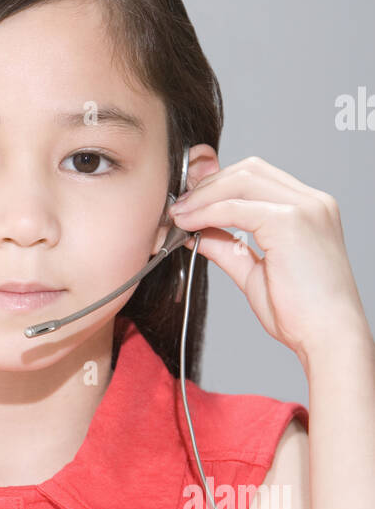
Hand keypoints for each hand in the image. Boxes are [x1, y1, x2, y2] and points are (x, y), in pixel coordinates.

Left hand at [170, 155, 367, 361]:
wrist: (329, 338)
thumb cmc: (302, 314)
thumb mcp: (255, 272)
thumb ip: (228, 247)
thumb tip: (197, 232)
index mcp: (310, 210)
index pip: (258, 177)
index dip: (218, 184)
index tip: (189, 201)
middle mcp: (312, 202)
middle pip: (248, 170)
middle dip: (207, 184)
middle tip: (179, 207)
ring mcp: (305, 208)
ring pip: (241, 180)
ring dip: (203, 195)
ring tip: (179, 216)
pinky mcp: (291, 221)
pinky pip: (235, 207)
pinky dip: (206, 212)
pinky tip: (189, 224)